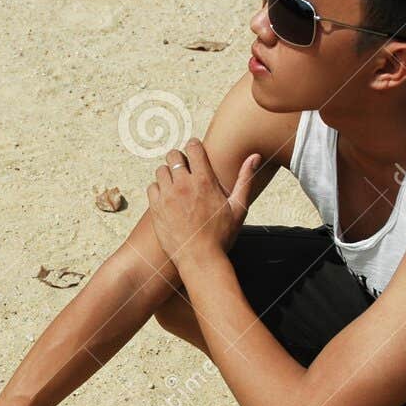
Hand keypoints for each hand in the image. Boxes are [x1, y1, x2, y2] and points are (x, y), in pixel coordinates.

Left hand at [145, 138, 260, 270]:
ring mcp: (167, 196)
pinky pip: (151, 188)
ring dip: (168, 174)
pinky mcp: (156, 208)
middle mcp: (183, 185)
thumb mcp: (239, 207)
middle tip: (184, 168)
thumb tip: (254, 156)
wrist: (200, 259)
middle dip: (178, 158)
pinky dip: (158, 189)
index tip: (195, 151)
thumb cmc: (222, 235)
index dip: (194, 146)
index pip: (193, 147)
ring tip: (176, 185)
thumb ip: (245, 179)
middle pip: (173, 155)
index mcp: (204, 180)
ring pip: (160, 170)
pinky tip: (167, 198)